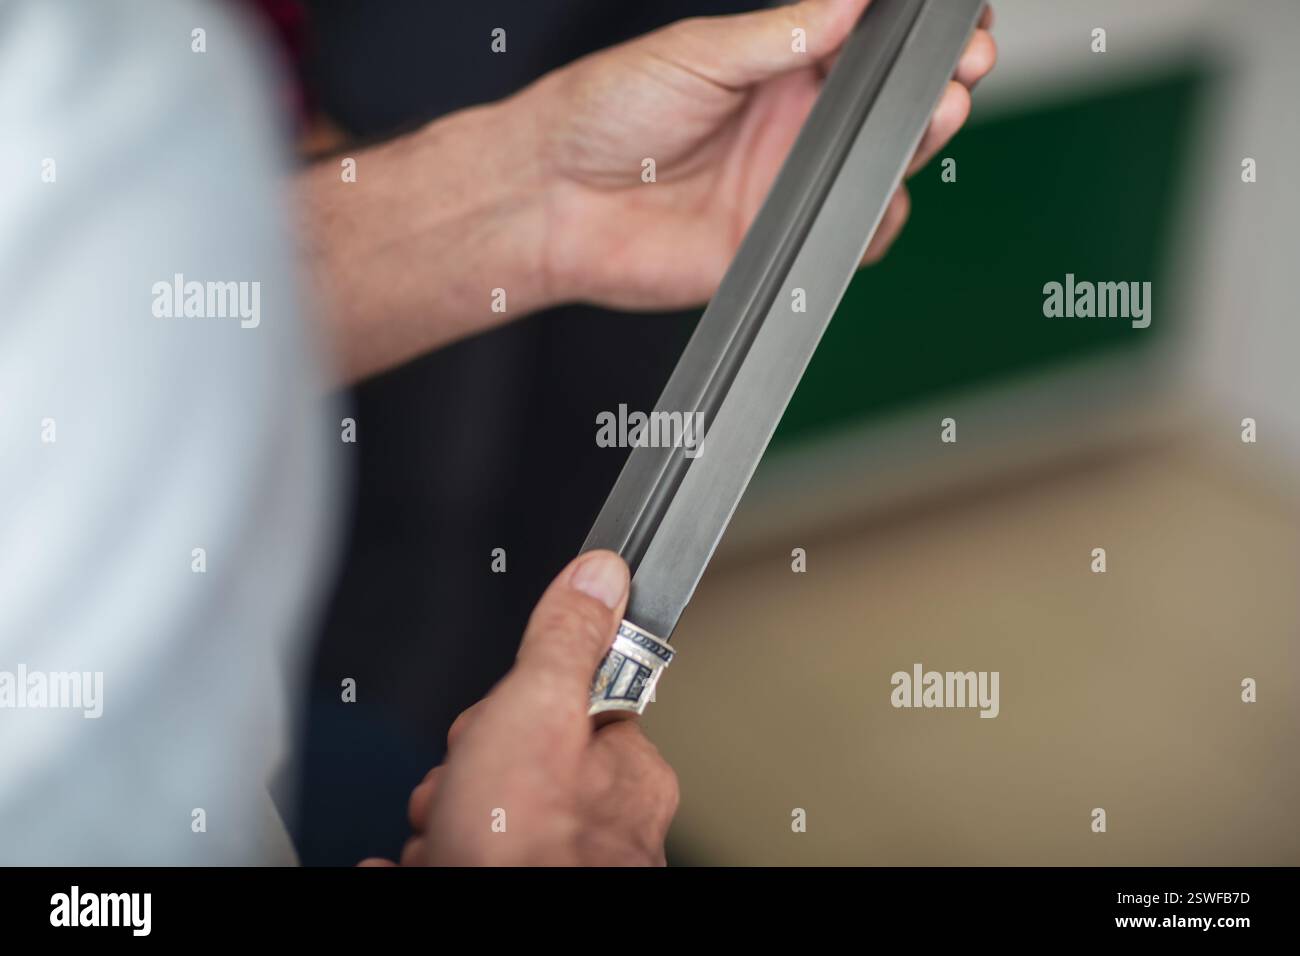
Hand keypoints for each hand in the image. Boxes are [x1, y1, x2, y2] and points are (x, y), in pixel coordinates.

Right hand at [359, 551, 677, 865]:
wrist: (496, 923)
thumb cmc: (523, 851)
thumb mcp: (537, 708)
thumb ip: (567, 639)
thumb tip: (605, 573)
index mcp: (626, 772)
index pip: (561, 705)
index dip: (509, 711)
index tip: (492, 731)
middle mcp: (605, 828)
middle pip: (512, 763)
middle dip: (466, 775)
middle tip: (462, 796)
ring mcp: (558, 869)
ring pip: (479, 820)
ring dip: (441, 825)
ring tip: (443, 846)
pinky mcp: (509, 887)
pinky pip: (459, 863)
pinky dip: (426, 862)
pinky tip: (416, 865)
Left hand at [521, 0, 996, 310]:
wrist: (552, 200)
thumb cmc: (603, 114)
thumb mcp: (695, 53)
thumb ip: (780, 36)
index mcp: (779, 69)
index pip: (870, 46)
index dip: (918, 34)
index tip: (958, 20)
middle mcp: (795, 126)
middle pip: (895, 106)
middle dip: (942, 82)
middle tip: (965, 65)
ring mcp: (792, 186)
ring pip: (887, 169)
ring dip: (923, 142)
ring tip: (938, 111)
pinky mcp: (781, 243)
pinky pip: (851, 236)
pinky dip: (877, 219)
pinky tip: (881, 193)